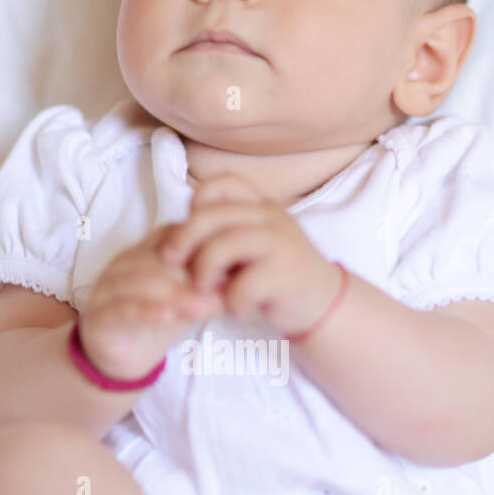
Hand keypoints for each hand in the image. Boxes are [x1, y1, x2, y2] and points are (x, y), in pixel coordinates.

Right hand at [78, 225, 223, 379]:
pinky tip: (168, 317)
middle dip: (193, 275)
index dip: (198, 246)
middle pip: (158, 260)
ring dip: (176, 295)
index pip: (171, 236)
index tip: (229, 261)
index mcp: (145, 251)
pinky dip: (147, 312)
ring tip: (204, 307)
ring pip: (142, 284)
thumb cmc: (157, 319)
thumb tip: (239, 276)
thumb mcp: (185, 299)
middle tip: (223, 288)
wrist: (123, 356)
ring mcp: (108, 288)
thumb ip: (205, 285)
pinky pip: (124, 310)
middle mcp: (124, 264)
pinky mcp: (99, 315)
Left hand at [158, 172, 343, 337]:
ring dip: (203, 271)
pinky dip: (232, 303)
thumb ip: (222, 233)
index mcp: (260, 206)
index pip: (222, 183)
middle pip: (213, 216)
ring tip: (203, 290)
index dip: (198, 201)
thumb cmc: (275, 273)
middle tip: (171, 261)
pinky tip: (236, 310)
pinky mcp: (285, 276)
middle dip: (184, 239)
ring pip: (225, 246)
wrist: (322, 301)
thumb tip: (174, 238)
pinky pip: (243, 286)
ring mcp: (280, 245)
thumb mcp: (252, 243)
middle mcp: (270, 219)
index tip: (187, 225)